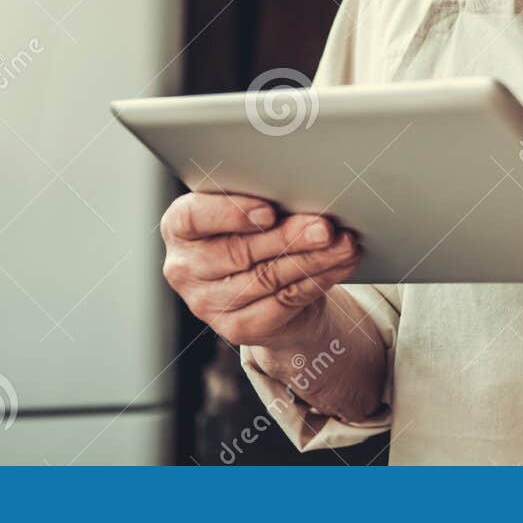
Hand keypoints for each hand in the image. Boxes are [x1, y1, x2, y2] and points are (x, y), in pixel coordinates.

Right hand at [160, 192, 362, 347]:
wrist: (264, 287)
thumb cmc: (253, 233)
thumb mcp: (248, 210)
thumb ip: (261, 201)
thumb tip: (302, 193)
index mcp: (179, 227)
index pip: (194, 217)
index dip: (232, 213)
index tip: (269, 210)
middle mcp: (184, 267)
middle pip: (240, 251)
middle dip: (289, 237)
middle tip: (324, 227)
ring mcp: (206, 303)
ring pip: (268, 278)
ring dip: (313, 259)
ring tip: (343, 244)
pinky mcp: (235, 328)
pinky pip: (284, 302)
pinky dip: (318, 281)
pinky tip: (339, 266)